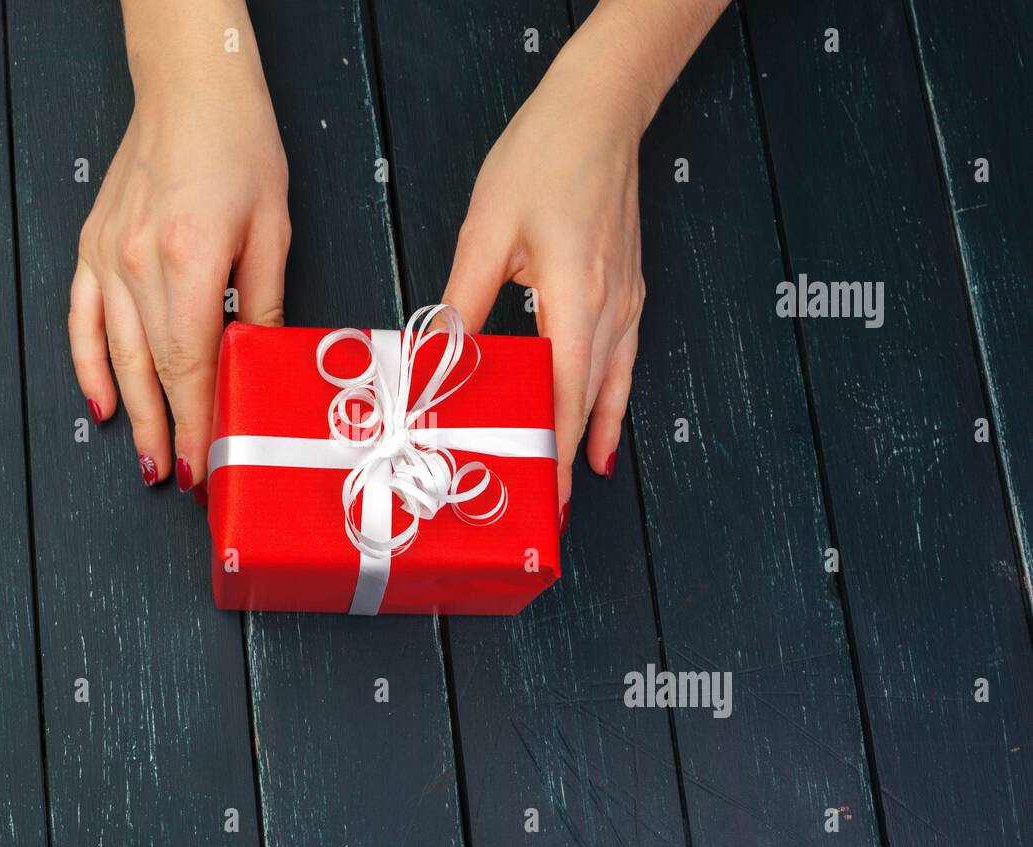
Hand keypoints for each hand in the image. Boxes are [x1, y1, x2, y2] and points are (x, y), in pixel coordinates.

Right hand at [70, 0, 288, 493]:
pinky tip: (101, 405)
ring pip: (115, 355)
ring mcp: (106, 256)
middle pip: (151, 369)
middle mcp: (137, 263)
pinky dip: (87, 366)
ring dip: (133, 413)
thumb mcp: (271, 230)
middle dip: (169, 430)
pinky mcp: (91, 246)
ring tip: (149, 459)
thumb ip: (261, 303)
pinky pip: (80, 319)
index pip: (191, 364)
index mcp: (189, 260)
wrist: (190, 88)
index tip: (206, 461)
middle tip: (181, 477)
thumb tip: (257, 363)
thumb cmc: (238, 146)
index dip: (198, 421)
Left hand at [443, 0, 727, 522]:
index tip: (545, 498)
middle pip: (591, 404)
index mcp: (576, 301)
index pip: (564, 397)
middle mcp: (610, 310)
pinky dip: (610, 400)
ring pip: (612, 387)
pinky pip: (621, 361)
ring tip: (574, 486)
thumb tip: (441, 354)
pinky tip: (600, 425)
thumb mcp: (487, 231)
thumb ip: (464, 301)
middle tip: (550, 513)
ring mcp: (626, 301)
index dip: (552, 453)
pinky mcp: (625, 289)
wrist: (599, 113)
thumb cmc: (544, 160)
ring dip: (591, 436)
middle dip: (568, 461)